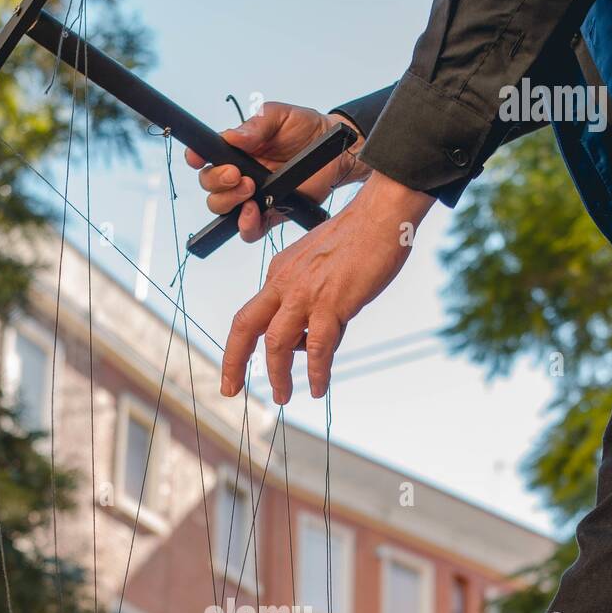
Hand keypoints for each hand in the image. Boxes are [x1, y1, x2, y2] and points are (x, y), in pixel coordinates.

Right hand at [185, 102, 366, 243]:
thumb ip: (255, 125)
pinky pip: (248, 231)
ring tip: (250, 189)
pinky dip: (245, 226)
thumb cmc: (306, 129)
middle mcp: (239, 174)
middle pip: (210, 187)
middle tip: (238, 174)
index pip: (205, 156)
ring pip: (222, 209)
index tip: (197, 158)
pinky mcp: (268, 216)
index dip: (195, 158)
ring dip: (229, 202)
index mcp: (235, 149)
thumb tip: (232, 137)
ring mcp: (252, 197)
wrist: (334, 151)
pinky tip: (253, 213)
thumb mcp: (279, 116)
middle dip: (217, 182)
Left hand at [221, 171, 434, 402]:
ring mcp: (306, 294)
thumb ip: (307, 301)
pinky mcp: (332, 303)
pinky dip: (316, 372)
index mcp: (280, 274)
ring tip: (283, 396)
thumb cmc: (357, 240)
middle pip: (246, 327)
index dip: (237, 346)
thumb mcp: (317, 267)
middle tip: (230, 389)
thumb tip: (306, 339)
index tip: (232, 369)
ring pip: (278, 343)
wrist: (381, 216)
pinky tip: (317, 388)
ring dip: (279, 375)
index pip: (251, 315)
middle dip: (233, 362)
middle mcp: (285, 283)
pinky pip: (318, 347)